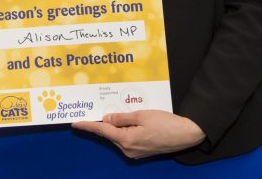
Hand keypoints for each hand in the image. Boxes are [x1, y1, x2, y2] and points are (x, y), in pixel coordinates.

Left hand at [72, 110, 204, 158]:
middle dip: (103, 123)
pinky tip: (126, 121)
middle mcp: (128, 149)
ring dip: (115, 126)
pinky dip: (124, 130)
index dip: (88, 126)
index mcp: (126, 140)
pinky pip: (126, 139)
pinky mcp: (141, 151)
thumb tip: (106, 119)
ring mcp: (135, 152)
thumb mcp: (141, 115)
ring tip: (115, 111)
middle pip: (110, 134)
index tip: (75, 123)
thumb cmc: (166, 123)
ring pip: (118, 136)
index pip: (102, 131)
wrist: (186, 134)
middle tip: (95, 109)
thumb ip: (122, 117)